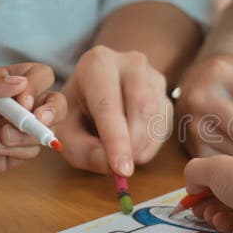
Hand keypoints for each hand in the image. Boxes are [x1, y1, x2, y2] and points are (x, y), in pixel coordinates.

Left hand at [0, 64, 65, 183]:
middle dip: (52, 111)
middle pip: (54, 103)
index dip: (37, 86)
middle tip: (37, 119)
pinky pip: (30, 152)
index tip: (21, 98)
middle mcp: (14, 106)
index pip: (39, 76)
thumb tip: (22, 83)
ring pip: (45, 130)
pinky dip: (16, 149)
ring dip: (27, 134)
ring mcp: (14, 131)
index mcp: (3, 84)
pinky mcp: (9, 155)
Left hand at [56, 46, 170, 175]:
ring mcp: (154, 76)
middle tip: (121, 168)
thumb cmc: (79, 108)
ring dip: (142, 147)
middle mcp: (131, 63)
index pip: (109, 105)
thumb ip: (81, 149)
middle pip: (141, 108)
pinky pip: (165, 125)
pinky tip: (133, 145)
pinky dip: (151, 145)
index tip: (121, 169)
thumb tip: (110, 165)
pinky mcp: (166, 93)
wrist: (97, 87)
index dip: (116, 140)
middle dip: (133, 144)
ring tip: (122, 155)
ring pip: (156, 118)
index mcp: (98, 63)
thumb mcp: (66, 130)